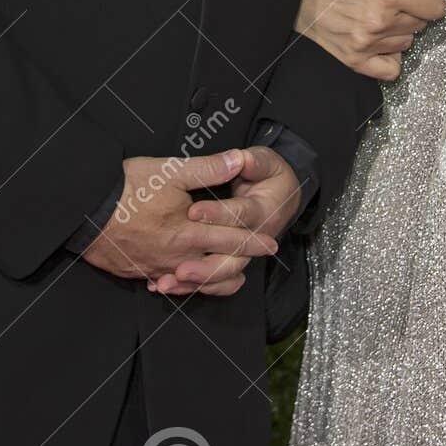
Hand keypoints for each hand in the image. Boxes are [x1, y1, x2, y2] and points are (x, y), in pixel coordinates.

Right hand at [80, 150, 278, 291]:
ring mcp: (155, 268)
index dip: (253, 241)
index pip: (230, 239)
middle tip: (256, 262)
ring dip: (213, 279)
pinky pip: (165, 282)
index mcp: (187, 233)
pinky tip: (181, 279)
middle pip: (216, 268)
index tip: (272, 243)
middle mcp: (175, 257)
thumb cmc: (126, 189)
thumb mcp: (170, 170)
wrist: (82, 211)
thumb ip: (208, 169)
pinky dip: (179, 283)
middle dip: (239, 264)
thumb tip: (239, 160)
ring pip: (193, 282)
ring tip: (228, 276)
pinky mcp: (136, 271)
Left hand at [148, 146, 307, 298]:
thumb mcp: (264, 161)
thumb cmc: (269, 174)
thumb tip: (239, 158)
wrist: (282, 195)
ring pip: (221, 276)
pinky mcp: (228, 259)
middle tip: (178, 269)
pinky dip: (191, 287)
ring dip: (195, 282)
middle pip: (232, 259)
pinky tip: (163, 284)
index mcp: (262, 212)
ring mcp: (241, 252)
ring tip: (166, 283)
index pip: (240, 215)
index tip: (192, 212)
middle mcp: (253, 238)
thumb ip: (252, 162)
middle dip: (204, 267)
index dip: (217, 214)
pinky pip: (213, 282)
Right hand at [295, 0, 445, 80]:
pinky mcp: (355, 59)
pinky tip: (380, 42)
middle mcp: (382, 20)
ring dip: (400, 31)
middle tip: (395, 2)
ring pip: (408, 43)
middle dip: (413, 12)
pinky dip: (390, 57)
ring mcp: (369, 42)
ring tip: (381, 17)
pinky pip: (391, 69)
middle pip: (422, 23)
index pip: (436, 6)